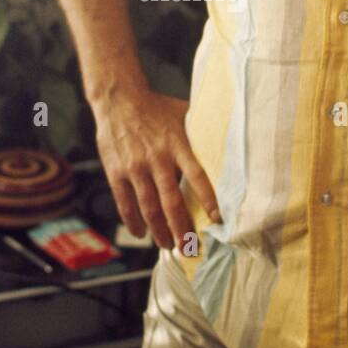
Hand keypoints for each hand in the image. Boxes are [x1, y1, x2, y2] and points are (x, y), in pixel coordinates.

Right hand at [92, 88, 219, 252]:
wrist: (119, 99)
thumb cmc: (156, 107)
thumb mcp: (183, 113)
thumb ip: (201, 131)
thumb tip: (230, 139)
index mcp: (177, 144)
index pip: (197, 176)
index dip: (208, 199)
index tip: (218, 219)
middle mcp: (157, 159)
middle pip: (172, 202)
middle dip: (182, 229)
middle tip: (189, 248)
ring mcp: (135, 167)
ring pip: (149, 208)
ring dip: (159, 231)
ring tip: (168, 245)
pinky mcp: (116, 172)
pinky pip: (125, 203)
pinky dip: (133, 222)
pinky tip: (141, 233)